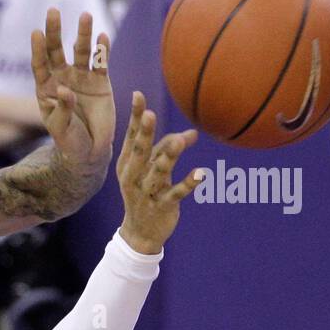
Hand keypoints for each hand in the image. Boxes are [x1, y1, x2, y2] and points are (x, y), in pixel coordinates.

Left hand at [30, 8, 113, 178]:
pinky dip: (102, 50)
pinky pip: (101, 63)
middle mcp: (62, 78)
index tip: (36, 32)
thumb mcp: (60, 129)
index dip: (38, 49)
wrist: (90, 150)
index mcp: (46, 89)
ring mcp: (82, 78)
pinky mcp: (101, 82)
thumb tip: (64, 90)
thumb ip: (61, 109)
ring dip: (82, 34)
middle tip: (53, 11)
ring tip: (85, 16)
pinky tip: (103, 37)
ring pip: (81, 51)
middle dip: (54, 31)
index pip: (40, 64)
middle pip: (57, 50)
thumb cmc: (68, 141)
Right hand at [116, 91, 203, 254]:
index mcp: (127, 164)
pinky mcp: (161, 207)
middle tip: (150, 114)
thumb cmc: (146, 194)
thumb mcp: (153, 171)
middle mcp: (133, 177)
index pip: (130, 137)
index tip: (138, 95)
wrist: (141, 234)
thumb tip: (193, 133)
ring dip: (169, 157)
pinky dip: (189, 184)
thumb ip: (168, 150)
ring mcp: (146, 193)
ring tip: (181, 141)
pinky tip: (201, 174)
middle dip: (144, 134)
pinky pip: (176, 194)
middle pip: (139, 152)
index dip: (134, 117)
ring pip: (158, 172)